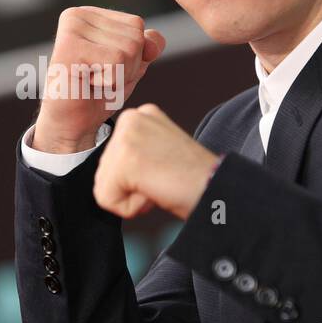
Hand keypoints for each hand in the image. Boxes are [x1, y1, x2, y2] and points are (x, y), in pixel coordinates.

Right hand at [32, 7, 164, 152]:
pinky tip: (88, 84)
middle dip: (126, 68)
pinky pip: (117, 61)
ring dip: (118, 76)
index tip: (105, 68)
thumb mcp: (130, 67)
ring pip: (129, 49)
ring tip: (93, 82)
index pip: (137, 25)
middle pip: (135, 38)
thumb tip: (155, 41)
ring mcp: (72, 29)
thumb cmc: (98, 94)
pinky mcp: (70, 47)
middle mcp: (78, 15)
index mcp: (90, 15)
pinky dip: (110, 81)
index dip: (133, 56)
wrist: (71, 124)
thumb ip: (147, 47)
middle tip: (99, 79)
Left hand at [93, 103, 220, 219]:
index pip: (113, 158)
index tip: (163, 171)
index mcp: (140, 115)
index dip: (136, 176)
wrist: (217, 188)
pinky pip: (107, 199)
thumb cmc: (195, 178)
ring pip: (103, 185)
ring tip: (160, 184)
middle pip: (104, 170)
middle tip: (163, 179)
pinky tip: (155, 191)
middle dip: (131, 186)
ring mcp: (126, 137)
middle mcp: (130, 118)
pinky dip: (130, 207)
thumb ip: (136, 152)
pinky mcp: (124, 160)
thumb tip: (113, 172)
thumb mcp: (159, 151)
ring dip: (132, 196)